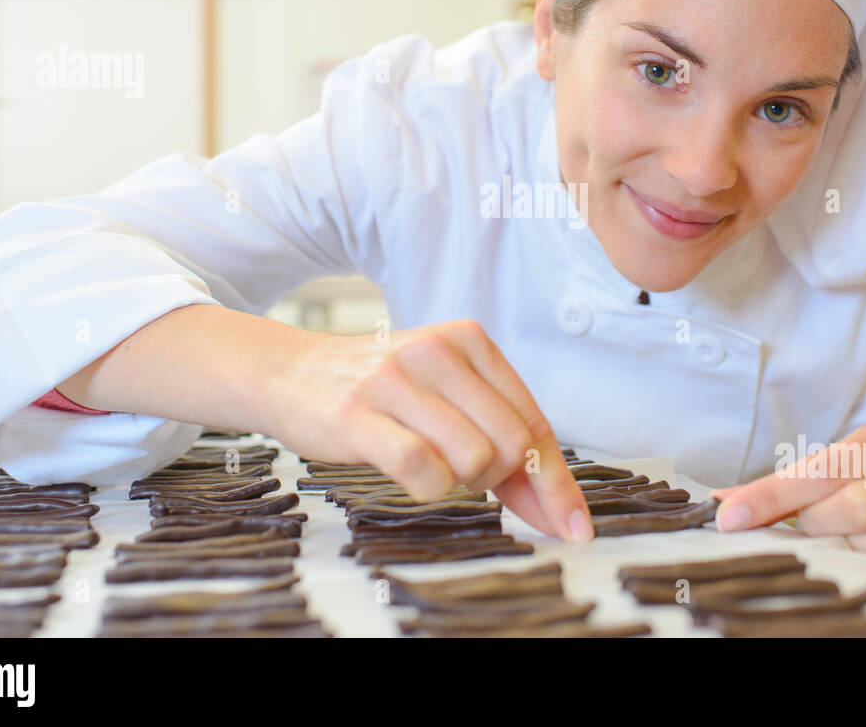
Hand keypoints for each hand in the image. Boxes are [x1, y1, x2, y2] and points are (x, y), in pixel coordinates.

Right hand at [267, 318, 592, 542]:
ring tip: (429, 463)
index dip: (556, 483)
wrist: (292, 374)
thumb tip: (557, 512)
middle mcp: (438, 351)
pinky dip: (428, 488)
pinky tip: (411, 474)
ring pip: (473, 458)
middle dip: (498, 481)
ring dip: (459, 482)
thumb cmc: (383, 393)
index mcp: (469, 339)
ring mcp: (396, 379)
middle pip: (510, 444)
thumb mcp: (447, 396)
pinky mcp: (358, 414)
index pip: (534, 421)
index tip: (574, 526)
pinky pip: (424, 470)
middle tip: (464, 475)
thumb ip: (501, 444)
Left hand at [709, 422, 865, 600]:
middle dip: (819, 526)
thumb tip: (720, 505)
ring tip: (850, 553)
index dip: (770, 498)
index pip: (819, 470)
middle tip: (807, 533)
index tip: (730, 519)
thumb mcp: (820, 477)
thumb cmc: (856, 486)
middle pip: (858, 506)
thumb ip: (774, 493)